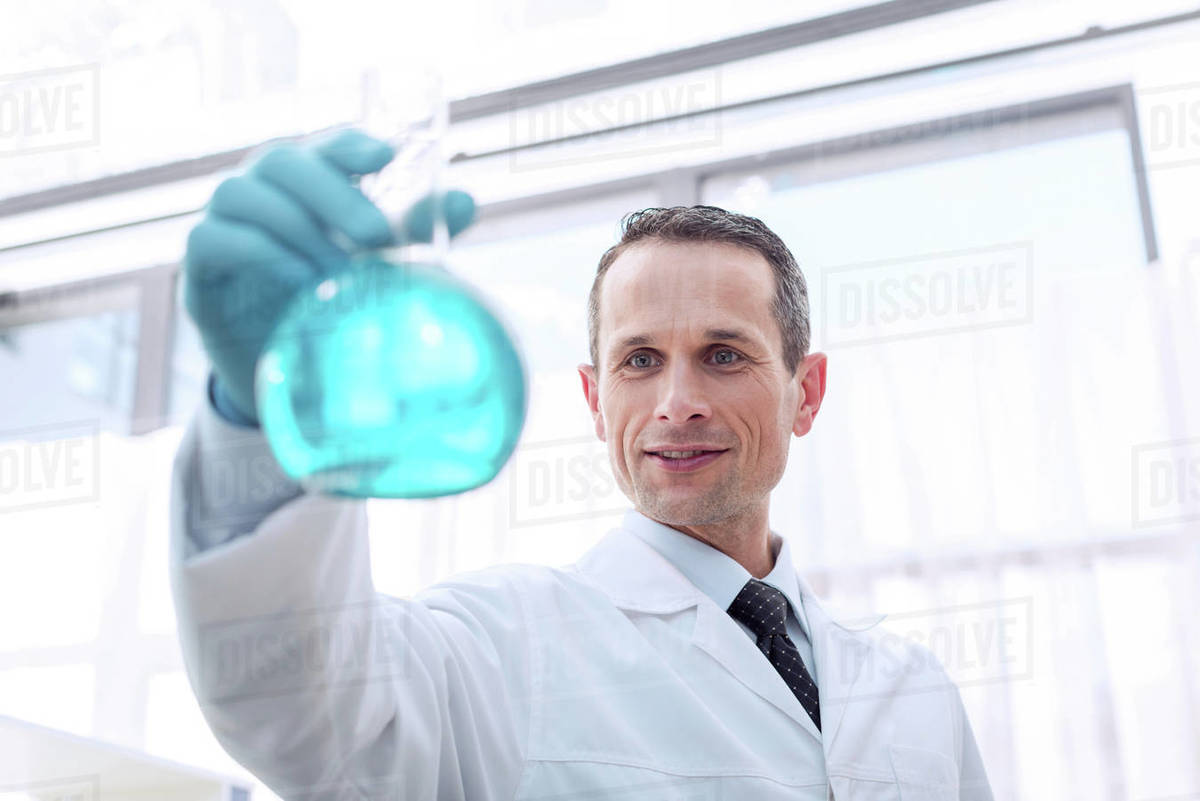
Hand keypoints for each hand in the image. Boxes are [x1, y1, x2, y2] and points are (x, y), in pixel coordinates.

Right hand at [183, 128, 475, 424]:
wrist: (289, 374)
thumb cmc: (337, 303)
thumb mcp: (383, 270)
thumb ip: (418, 233)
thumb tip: (466, 201)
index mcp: (307, 184)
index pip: (323, 145)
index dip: (350, 145)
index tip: (387, 158)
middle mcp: (260, 193)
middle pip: (279, 161)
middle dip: (332, 193)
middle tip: (377, 236)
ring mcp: (223, 225)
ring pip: (240, 193)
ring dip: (295, 226)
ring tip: (337, 269)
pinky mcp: (199, 270)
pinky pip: (210, 240)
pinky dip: (254, 251)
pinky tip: (297, 279)